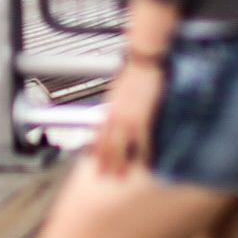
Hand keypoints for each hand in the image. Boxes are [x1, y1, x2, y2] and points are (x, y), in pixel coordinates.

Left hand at [92, 57, 162, 176]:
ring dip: (119, 163)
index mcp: (110, 109)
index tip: (92, 159)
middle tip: (103, 176)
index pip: (99, 133)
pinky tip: (145, 164)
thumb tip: (113, 112)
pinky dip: (143, 155)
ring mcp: (128, 119)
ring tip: (119, 176)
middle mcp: (116, 116)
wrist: (143, 62)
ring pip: (121, 147)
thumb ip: (116, 103)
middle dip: (104, 161)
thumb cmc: (134, 72)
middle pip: (107, 144)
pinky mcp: (143, 119)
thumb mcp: (118, 89)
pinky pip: (142, 142)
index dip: (95, 148)